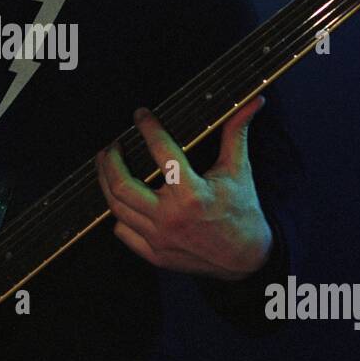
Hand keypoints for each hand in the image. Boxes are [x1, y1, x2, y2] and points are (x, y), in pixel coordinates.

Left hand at [95, 98, 272, 279]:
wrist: (246, 259)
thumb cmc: (242, 210)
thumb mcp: (238, 171)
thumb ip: (237, 133)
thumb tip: (253, 101)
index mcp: (192, 194)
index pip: (161, 151)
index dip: (147, 127)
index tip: (140, 115)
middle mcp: (170, 218)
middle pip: (121, 185)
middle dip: (110, 161)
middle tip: (111, 146)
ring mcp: (159, 239)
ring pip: (116, 208)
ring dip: (106, 183)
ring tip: (106, 166)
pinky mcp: (154, 254)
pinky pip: (123, 231)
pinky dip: (118, 214)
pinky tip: (120, 199)